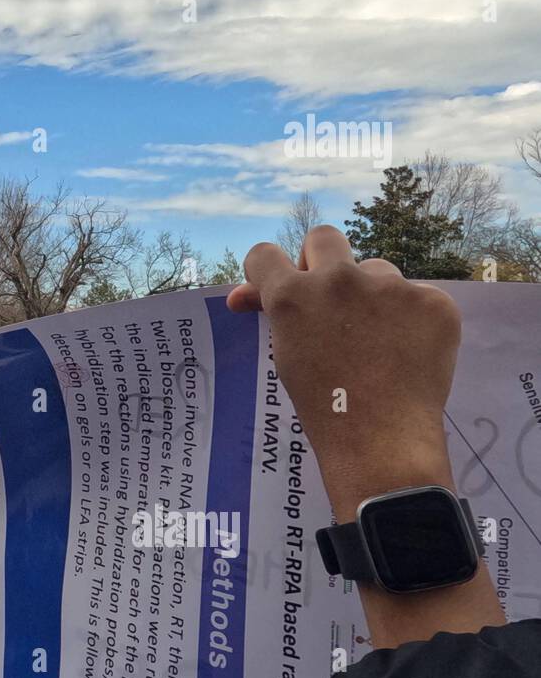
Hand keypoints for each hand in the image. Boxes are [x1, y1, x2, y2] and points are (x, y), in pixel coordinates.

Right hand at [227, 226, 459, 517]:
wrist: (382, 440)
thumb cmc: (323, 406)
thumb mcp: (284, 356)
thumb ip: (274, 315)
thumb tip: (245, 294)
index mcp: (293, 295)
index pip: (264, 254)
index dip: (266, 268)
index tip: (275, 282)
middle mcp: (338, 279)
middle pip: (323, 237)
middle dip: (320, 260)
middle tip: (328, 295)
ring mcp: (390, 286)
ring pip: (376, 271)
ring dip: (371, 296)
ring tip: (377, 342)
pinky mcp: (433, 300)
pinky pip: (417, 298)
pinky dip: (411, 321)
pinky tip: (409, 352)